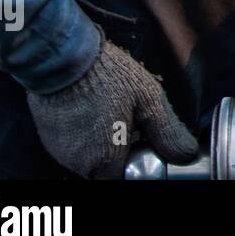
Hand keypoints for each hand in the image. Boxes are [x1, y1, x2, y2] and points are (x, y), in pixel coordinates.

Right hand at [26, 36, 199, 178]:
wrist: (65, 57)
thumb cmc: (109, 76)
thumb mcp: (149, 100)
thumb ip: (167, 132)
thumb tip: (186, 155)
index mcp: (104, 159)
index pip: (122, 178)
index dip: (135, 161)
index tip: (142, 141)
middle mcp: (77, 162)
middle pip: (104, 169)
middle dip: (118, 152)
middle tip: (128, 122)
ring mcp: (59, 150)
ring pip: (86, 158)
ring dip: (100, 143)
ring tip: (109, 112)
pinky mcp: (48, 136)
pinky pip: (71, 145)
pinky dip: (83, 134)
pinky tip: (91, 110)